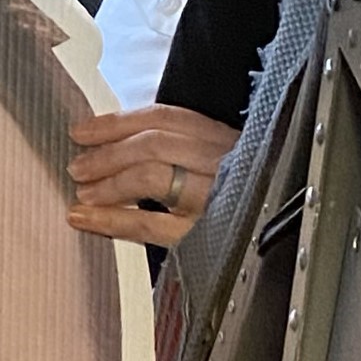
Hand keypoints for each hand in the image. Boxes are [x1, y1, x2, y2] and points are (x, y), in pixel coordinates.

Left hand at [67, 104, 241, 248]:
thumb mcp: (218, 163)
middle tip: (77, 166)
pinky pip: (150, 224)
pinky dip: (111, 220)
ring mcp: (215, 198)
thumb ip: (179, 151)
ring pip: (151, 177)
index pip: (165, 118)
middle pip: (154, 144)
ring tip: (81, 192)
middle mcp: (222, 163)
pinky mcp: (205, 237)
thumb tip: (112, 145)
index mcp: (223, 140)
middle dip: (108, 153)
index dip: (117, 122)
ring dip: (107, 182)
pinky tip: (85, 219)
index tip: (82, 131)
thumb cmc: (238, 199)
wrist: (282, 241)